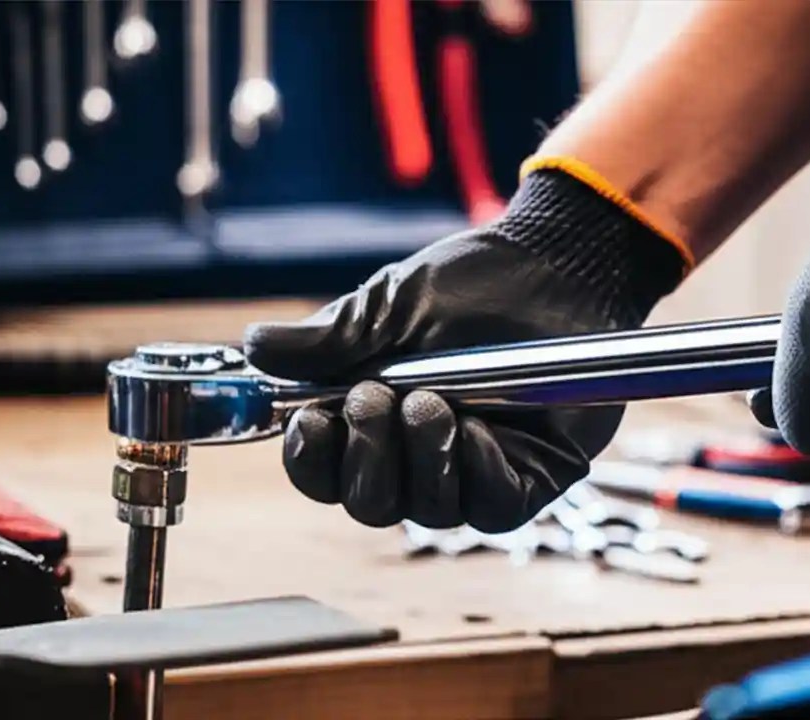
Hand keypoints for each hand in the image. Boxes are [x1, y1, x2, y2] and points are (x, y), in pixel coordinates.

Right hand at [244, 171, 683, 529]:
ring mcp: (476, 471)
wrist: (554, 265)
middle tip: (374, 397)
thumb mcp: (392, 305)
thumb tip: (255, 348)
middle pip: (370, 503)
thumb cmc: (472, 285)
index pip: (323, 471)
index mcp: (374, 422)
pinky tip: (477, 429)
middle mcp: (419, 458)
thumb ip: (331, 338)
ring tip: (431, 401)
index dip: (309, 460)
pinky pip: (493, 507)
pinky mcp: (532, 476)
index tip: (307, 419)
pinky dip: (477, 472)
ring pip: (430, 510)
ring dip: (420, 458)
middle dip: (363, 458)